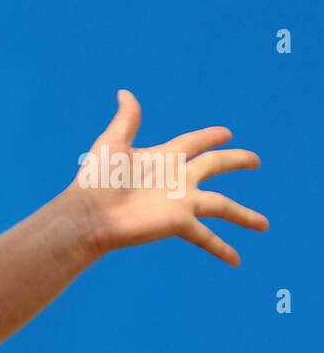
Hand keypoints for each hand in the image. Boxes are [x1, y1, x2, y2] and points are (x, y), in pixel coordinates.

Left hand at [67, 90, 267, 264]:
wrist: (88, 215)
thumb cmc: (95, 181)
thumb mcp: (112, 144)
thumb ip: (126, 120)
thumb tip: (124, 92)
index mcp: (162, 159)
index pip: (192, 143)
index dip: (209, 136)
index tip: (226, 132)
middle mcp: (175, 180)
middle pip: (214, 166)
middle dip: (235, 161)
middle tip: (255, 160)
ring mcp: (180, 203)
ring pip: (222, 206)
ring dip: (244, 215)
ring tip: (265, 224)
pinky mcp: (178, 223)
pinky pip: (206, 237)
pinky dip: (222, 248)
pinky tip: (237, 260)